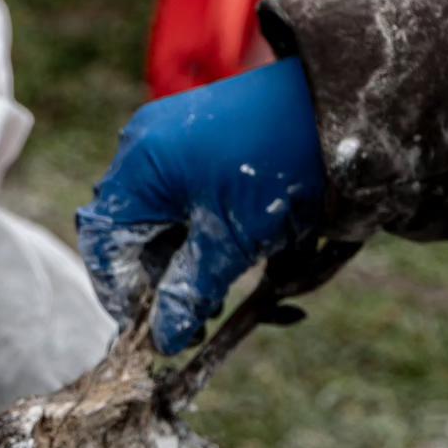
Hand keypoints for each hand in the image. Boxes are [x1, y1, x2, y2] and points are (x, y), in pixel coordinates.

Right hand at [77, 58, 326, 353]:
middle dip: (159, 283)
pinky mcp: (202, 143)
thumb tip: (164, 341)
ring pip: (161, 222)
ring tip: (214, 295)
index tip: (151, 331)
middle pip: (132, 235)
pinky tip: (224, 259)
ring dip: (182, 264)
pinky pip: (184, 201)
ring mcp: (173, 142)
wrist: (342, 106)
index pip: (105, 245)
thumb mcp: (231, 240)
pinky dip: (199, 236)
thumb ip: (190, 291)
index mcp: (138, 167)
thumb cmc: (280, 163)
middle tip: (193, 321)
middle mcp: (145, 151)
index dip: (123, 294)